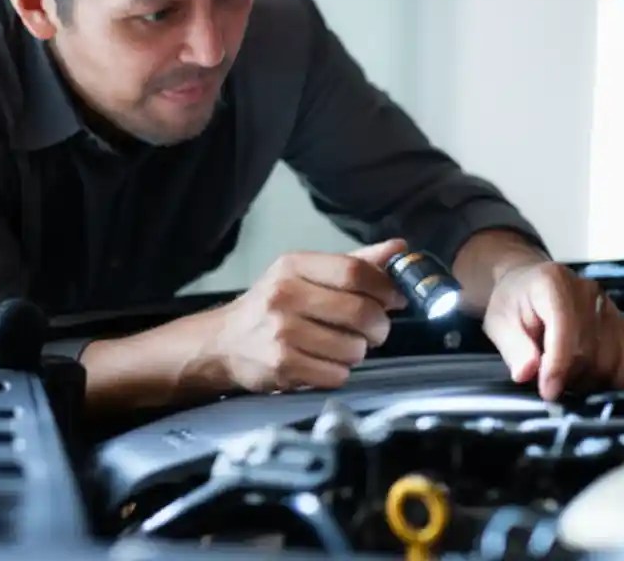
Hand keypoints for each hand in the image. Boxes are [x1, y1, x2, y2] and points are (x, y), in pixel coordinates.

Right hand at [208, 239, 408, 392]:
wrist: (223, 342)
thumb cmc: (273, 305)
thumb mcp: (306, 274)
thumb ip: (354, 262)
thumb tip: (399, 248)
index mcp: (294, 266)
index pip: (354, 270)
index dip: (385, 287)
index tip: (395, 298)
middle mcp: (285, 295)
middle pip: (360, 311)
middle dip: (379, 326)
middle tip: (375, 330)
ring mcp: (281, 332)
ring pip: (353, 348)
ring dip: (358, 352)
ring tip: (341, 347)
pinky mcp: (282, 366)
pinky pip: (336, 374)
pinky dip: (339, 372)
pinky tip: (323, 363)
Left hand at [482, 261, 623, 399]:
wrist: (530, 284)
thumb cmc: (513, 304)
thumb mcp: (500, 323)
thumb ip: (513, 347)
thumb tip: (527, 374)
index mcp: (553, 283)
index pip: (565, 329)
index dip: (558, 367)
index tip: (547, 392)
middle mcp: (588, 291)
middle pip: (590, 349)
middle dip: (570, 378)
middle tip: (551, 388)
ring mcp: (609, 306)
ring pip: (612, 358)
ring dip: (590, 382)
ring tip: (567, 382)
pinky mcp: (622, 322)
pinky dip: (614, 378)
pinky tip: (591, 381)